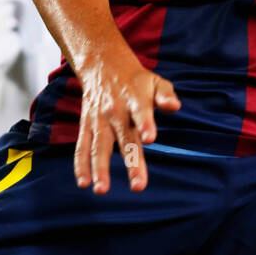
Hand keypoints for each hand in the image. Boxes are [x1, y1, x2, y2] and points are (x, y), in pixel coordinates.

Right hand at [74, 47, 180, 194]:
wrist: (102, 64)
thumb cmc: (136, 80)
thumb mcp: (154, 81)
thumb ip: (166, 94)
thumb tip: (175, 106)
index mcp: (135, 99)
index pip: (141, 111)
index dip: (145, 124)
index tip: (150, 138)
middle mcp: (116, 111)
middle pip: (124, 138)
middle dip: (131, 161)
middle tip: (138, 186)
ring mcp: (99, 120)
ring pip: (99, 146)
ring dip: (99, 168)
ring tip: (102, 190)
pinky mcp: (86, 125)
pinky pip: (82, 146)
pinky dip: (80, 164)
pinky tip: (84, 183)